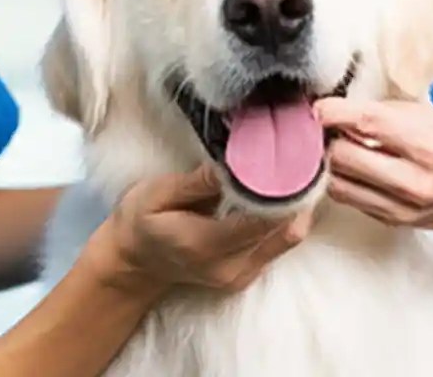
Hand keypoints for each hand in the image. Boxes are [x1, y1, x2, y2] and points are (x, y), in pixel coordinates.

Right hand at [87, 163, 313, 294]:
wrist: (135, 262)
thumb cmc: (141, 221)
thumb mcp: (157, 193)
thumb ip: (198, 182)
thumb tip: (234, 163)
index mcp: (203, 244)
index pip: (259, 220)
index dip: (281, 190)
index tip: (290, 159)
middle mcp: (228, 267)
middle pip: (282, 230)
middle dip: (293, 194)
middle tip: (297, 158)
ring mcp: (240, 276)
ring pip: (287, 238)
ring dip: (293, 206)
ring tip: (290, 172)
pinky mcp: (248, 275)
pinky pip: (278, 245)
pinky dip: (282, 220)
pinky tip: (276, 195)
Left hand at [314, 97, 432, 243]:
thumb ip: (390, 113)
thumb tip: (347, 107)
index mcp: (427, 145)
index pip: (365, 123)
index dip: (333, 112)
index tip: (319, 106)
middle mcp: (412, 181)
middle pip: (342, 156)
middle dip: (329, 137)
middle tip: (330, 126)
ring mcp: (402, 207)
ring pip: (338, 182)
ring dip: (333, 161)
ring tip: (340, 145)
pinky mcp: (394, 221)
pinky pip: (350, 198)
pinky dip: (345, 180)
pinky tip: (355, 166)